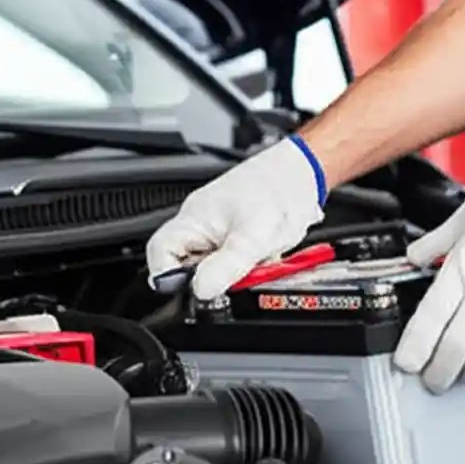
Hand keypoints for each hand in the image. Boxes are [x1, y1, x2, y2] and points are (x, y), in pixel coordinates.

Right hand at [146, 136, 325, 298]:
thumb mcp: (254, 237)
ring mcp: (217, 229)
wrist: (305, 172)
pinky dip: (249, 263)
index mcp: (192, 219)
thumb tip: (201, 290)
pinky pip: (233, 261)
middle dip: (215, 276)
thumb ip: (226, 266)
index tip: (198, 290)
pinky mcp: (235, 234)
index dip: (172, 280)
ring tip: (259, 255)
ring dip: (236, 271)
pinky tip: (266, 252)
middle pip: (187, 266)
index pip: (159, 256)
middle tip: (240, 270)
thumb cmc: (280, 190)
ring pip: (214, 267)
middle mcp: (199, 223)